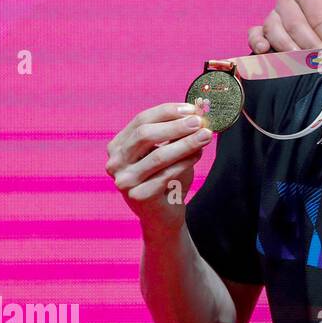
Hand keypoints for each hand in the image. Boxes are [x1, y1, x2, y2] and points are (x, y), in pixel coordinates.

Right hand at [106, 103, 212, 231]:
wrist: (163, 214)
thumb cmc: (167, 177)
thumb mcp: (170, 151)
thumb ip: (178, 132)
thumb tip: (199, 110)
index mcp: (118, 145)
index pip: (141, 120)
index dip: (167, 111)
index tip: (192, 108)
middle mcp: (115, 162)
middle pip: (145, 135)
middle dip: (176, 126)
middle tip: (200, 121)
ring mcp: (124, 180)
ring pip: (158, 155)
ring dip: (185, 143)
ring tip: (206, 135)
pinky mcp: (138, 196)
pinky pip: (167, 174)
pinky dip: (185, 162)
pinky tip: (198, 154)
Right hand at [247, 0, 321, 52]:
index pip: (316, 15)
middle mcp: (289, 1)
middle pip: (294, 24)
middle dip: (311, 46)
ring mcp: (275, 15)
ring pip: (274, 29)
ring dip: (289, 48)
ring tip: (304, 63)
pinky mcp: (265, 29)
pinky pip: (254, 33)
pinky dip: (257, 41)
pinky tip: (265, 51)